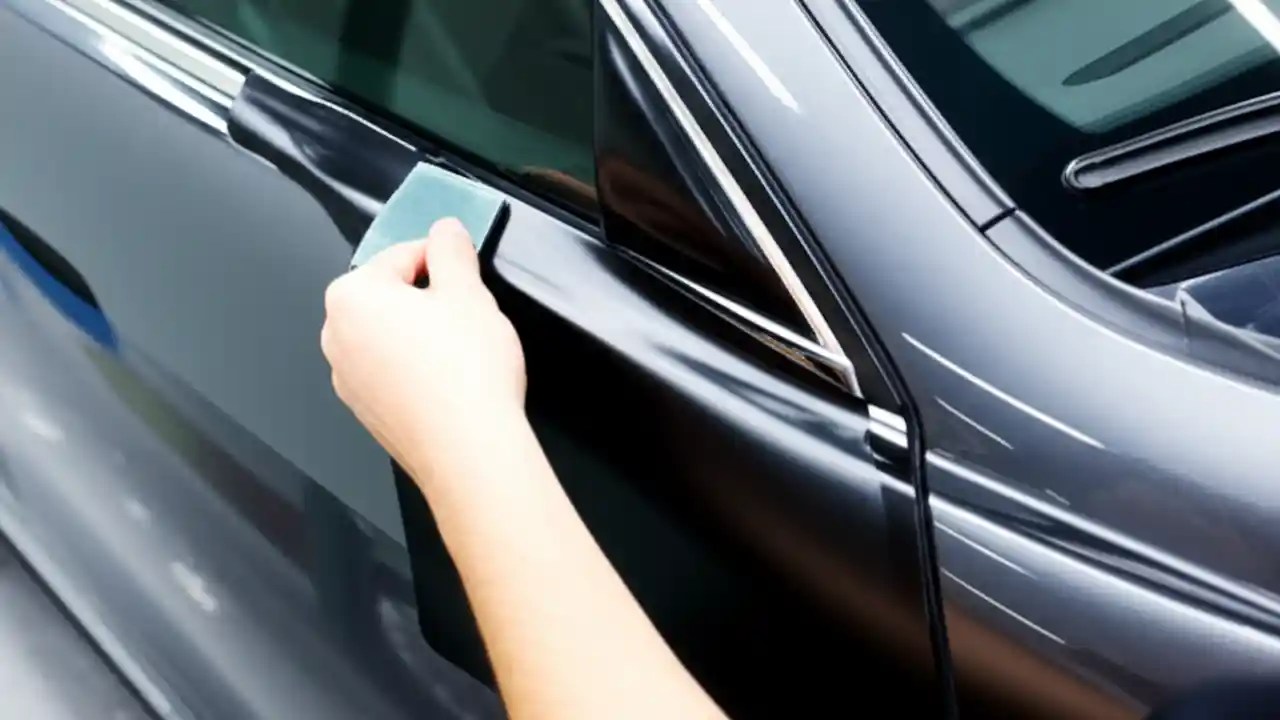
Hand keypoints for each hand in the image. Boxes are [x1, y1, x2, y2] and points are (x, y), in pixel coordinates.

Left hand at [321, 218, 525, 490]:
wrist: (469, 450)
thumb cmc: (465, 374)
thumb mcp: (469, 292)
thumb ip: (452, 251)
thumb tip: (445, 232)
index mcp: (351, 297)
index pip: (401, 255)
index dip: (442, 260)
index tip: (465, 267)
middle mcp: (337, 337)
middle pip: (391, 297)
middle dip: (430, 299)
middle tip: (470, 313)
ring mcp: (348, 379)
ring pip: (392, 336)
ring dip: (425, 335)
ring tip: (464, 350)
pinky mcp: (368, 412)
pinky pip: (393, 373)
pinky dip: (419, 369)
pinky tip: (452, 380)